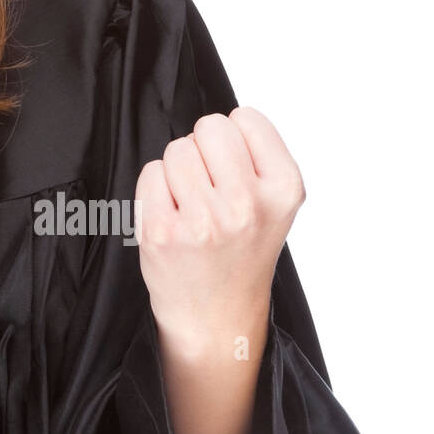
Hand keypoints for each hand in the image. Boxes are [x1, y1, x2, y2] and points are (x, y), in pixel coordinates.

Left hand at [134, 106, 304, 359]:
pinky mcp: (163, 231)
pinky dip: (155, 188)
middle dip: (204, 149)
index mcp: (284, 191)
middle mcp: (248, 204)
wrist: (216, 316)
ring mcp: (204, 219)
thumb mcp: (274, 203)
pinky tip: (172, 218)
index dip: (234, 139)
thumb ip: (256, 156)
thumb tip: (223, 118)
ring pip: (176, 149)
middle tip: (210, 188)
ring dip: (178, 170)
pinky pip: (150, 172)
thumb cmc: (240, 252)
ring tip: (192, 207)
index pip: (246, 117)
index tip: (236, 171)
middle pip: (209, 127)